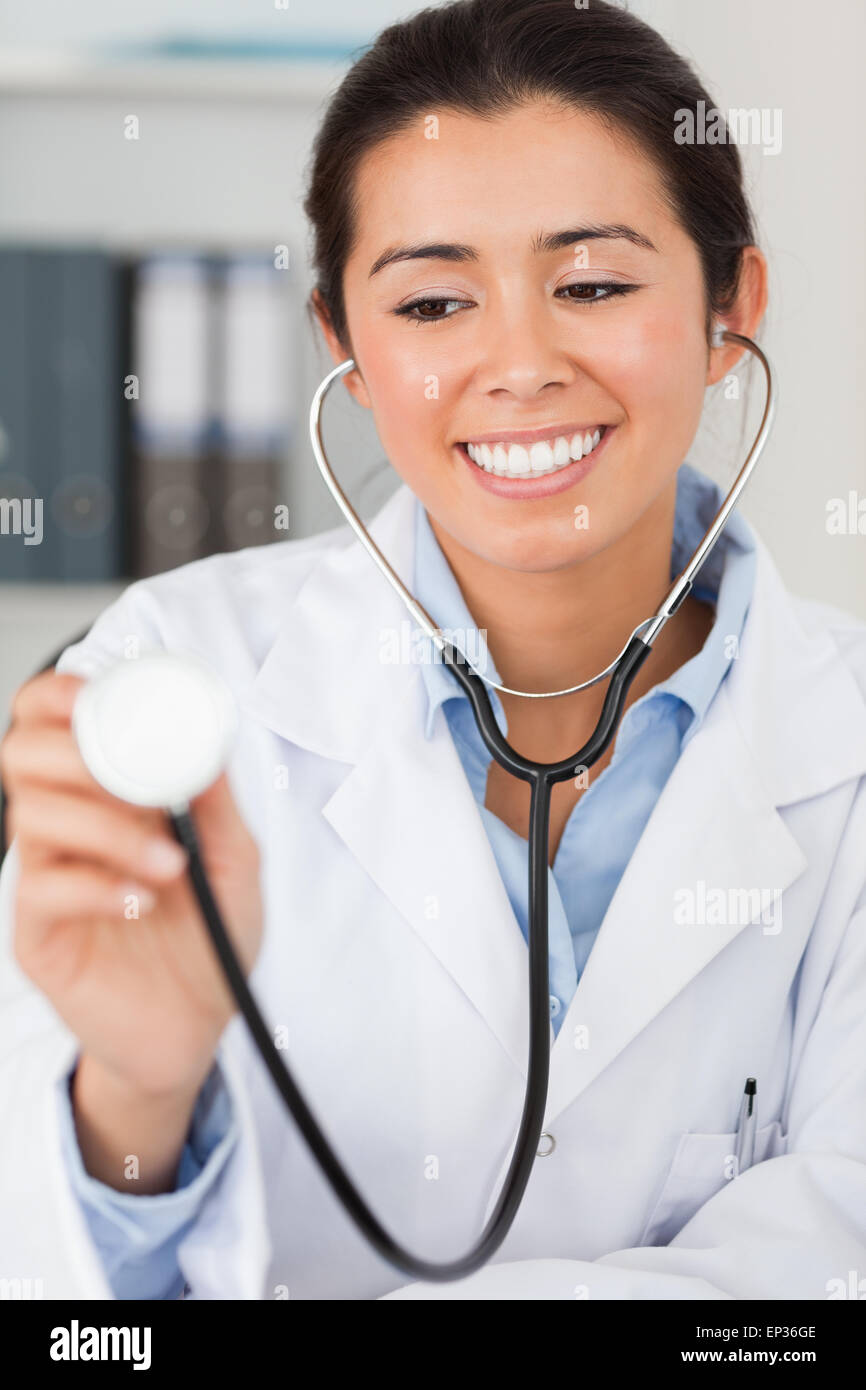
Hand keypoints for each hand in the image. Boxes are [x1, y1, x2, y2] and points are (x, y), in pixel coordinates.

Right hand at [1, 668, 262, 1099]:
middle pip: (22, 753)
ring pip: (32, 814)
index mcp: (107, 794)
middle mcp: (68, 826)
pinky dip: (96, 884)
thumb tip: (205, 742)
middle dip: (80, 754)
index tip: (99, 697)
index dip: (61, 696)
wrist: (198, 1028)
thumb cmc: (209, 939)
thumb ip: (216, 802)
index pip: (50, 722)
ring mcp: (48, 878)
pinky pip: (41, 887)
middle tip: (139, 786)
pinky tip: (139, 900)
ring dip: (108, 828)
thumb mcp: (235, 860)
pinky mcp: (38, 934)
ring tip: (169, 865)